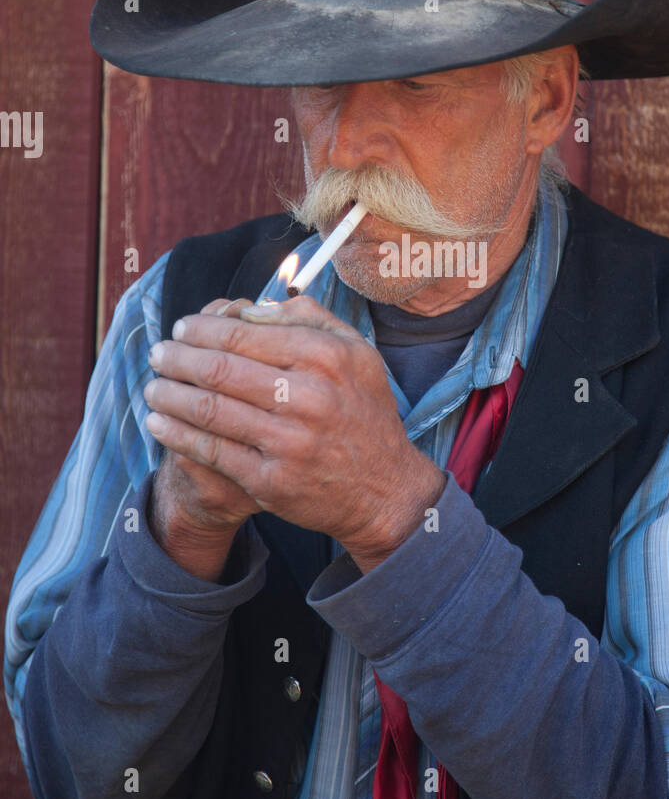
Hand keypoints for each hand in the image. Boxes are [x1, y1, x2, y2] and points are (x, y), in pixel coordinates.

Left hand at [143, 295, 446, 571]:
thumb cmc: (364, 412)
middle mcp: (309, 397)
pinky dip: (177, 435)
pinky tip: (158, 423)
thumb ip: (310, 319)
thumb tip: (252, 308)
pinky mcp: (271, 480)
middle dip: (178, 358)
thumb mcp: (357, 353)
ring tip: (151, 387)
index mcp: (326, 357)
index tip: (182, 328)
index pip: (244, 334)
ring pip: (209, 410)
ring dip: (169, 395)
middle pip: (220, 369)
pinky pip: (211, 451)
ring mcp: (288, 441)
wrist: (385, 490)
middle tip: (158, 353)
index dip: (203, 329)